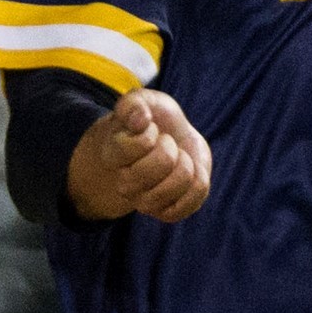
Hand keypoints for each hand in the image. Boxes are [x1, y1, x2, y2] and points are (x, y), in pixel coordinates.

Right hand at [72, 88, 212, 222]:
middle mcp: (124, 183)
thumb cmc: (153, 118)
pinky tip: (192, 174)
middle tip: (167, 144)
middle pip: (161, 165)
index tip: (150, 129)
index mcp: (113, 155)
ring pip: (173, 188)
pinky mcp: (167, 212)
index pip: (136, 146)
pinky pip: (187, 206)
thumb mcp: (144, 100)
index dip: (150, 134)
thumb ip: (134, 103)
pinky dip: (197, 185)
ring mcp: (144, 201)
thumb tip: (140, 119)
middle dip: (172, 148)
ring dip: (186, 167)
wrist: (173, 137)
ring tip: (180, 159)